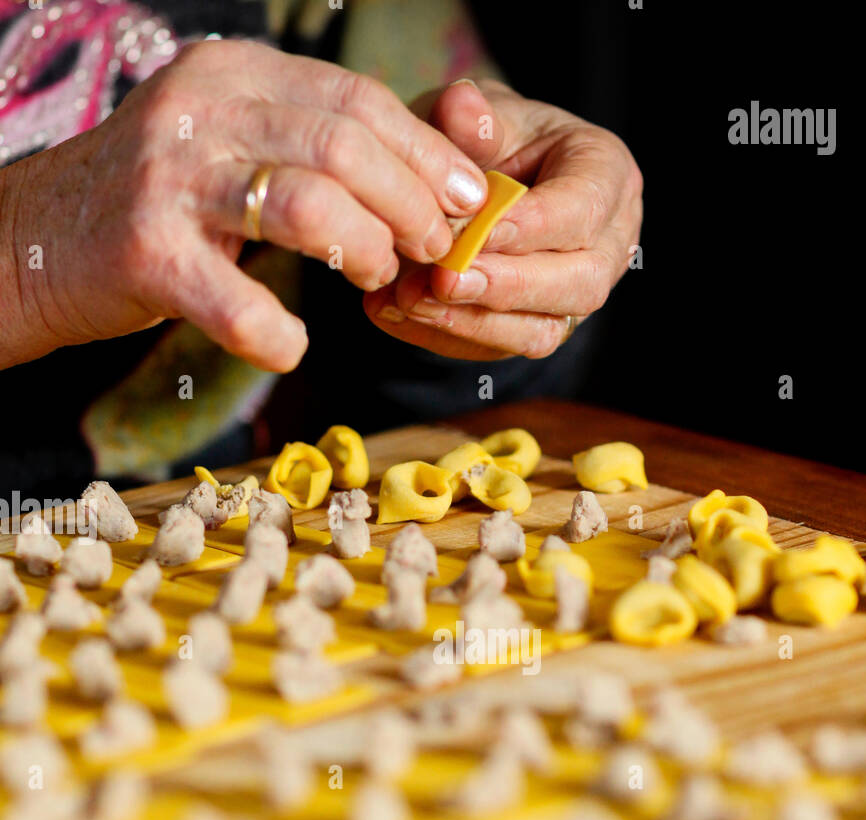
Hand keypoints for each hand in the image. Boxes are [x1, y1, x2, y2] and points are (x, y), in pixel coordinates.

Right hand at [0, 40, 488, 370]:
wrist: (37, 241)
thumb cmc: (161, 204)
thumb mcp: (231, 143)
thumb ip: (310, 145)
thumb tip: (430, 181)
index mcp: (233, 76)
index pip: (356, 99)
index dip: (426, 154)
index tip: (468, 200)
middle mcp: (202, 113)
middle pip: (346, 146)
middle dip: (411, 205)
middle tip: (433, 249)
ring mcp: (171, 182)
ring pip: (309, 206)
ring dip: (366, 252)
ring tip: (376, 279)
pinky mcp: (148, 256)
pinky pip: (241, 304)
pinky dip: (280, 334)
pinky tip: (291, 342)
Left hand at [362, 79, 642, 359]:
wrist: (479, 179)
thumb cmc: (489, 139)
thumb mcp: (481, 113)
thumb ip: (474, 116)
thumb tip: (460, 109)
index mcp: (607, 177)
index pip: (580, 211)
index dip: (528, 228)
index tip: (471, 233)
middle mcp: (607, 244)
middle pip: (578, 284)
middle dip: (507, 287)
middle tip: (442, 281)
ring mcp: (575, 296)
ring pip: (542, 330)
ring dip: (473, 322)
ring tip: (409, 299)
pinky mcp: (537, 328)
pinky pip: (500, 348)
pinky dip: (446, 335)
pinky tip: (396, 313)